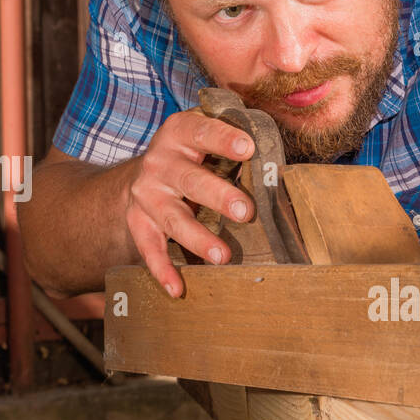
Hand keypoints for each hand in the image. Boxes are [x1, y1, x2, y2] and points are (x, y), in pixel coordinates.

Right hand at [125, 107, 255, 296]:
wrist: (143, 176)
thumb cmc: (191, 155)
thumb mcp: (205, 137)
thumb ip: (234, 141)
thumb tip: (280, 160)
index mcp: (180, 134)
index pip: (201, 131)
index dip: (223, 139)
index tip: (248, 148)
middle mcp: (160, 163)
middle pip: (190, 180)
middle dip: (218, 196)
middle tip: (244, 210)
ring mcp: (148, 195)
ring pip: (173, 218)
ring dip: (198, 238)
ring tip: (222, 256)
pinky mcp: (139, 222)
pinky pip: (150, 248)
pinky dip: (162, 269)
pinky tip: (177, 288)